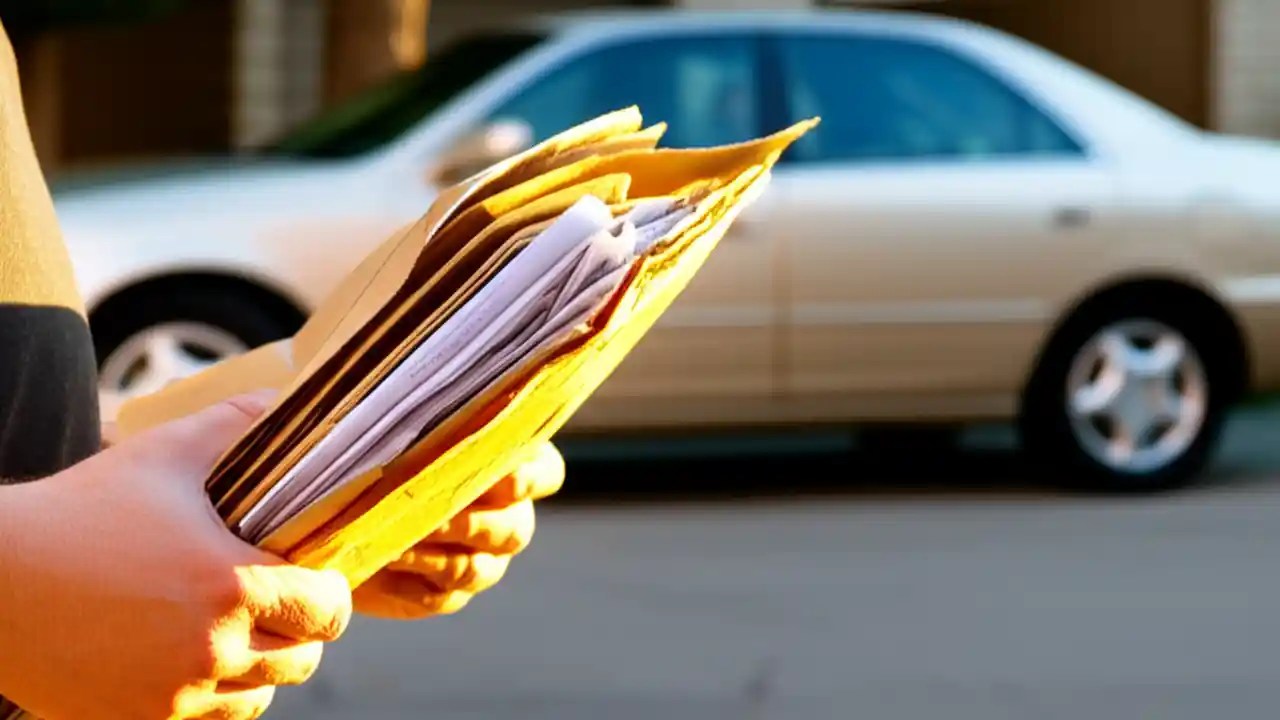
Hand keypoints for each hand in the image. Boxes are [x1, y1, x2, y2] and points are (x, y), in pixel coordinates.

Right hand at [0, 391, 352, 719]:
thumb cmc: (79, 510)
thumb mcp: (163, 454)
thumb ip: (233, 424)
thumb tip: (280, 400)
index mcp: (230, 585)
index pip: (328, 609)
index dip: (331, 591)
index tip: (315, 576)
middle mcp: (209, 649)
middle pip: (303, 659)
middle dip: (302, 629)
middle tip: (281, 602)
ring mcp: (173, 695)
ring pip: (258, 698)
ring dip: (260, 667)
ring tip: (239, 631)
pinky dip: (214, 697)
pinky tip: (197, 660)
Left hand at [353, 442, 563, 618]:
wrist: (346, 498)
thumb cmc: (388, 446)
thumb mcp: (411, 429)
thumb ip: (437, 428)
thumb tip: (443, 422)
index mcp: (515, 466)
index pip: (546, 474)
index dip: (531, 478)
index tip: (501, 476)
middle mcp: (509, 517)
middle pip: (514, 529)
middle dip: (472, 524)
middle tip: (430, 516)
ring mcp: (484, 561)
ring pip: (477, 569)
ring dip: (436, 558)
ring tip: (396, 544)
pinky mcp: (448, 593)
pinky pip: (442, 596)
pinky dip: (412, 582)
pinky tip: (385, 562)